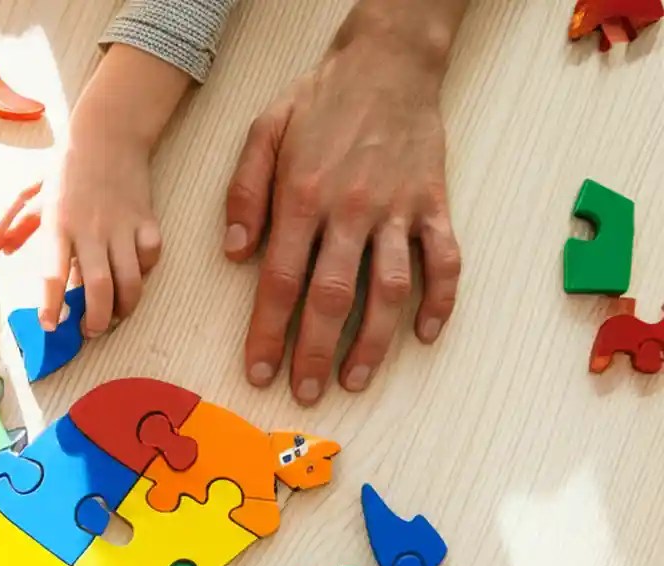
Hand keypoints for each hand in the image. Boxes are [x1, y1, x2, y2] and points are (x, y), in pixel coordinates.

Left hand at [0, 44, 181, 335]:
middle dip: (95, 320)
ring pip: (130, 280)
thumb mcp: (30, 194)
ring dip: (123, 307)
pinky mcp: (147, 222)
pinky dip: (144, 275)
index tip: (49, 326)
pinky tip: (133, 280)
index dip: (52, 305)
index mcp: (59, 224)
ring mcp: (123, 227)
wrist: (108, 135)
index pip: (53, 274)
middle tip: (88, 332)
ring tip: (113, 317)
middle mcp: (91, 230)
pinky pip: (150, 259)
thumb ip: (7, 224)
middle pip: (98, 287)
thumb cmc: (65, 167)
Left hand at [223, 27, 460, 405]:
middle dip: (314, 353)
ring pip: (390, 290)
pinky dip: (440, 301)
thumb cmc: (319, 100)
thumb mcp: (263, 130)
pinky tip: (424, 335)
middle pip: (331, 298)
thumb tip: (232, 252)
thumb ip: (244, 191)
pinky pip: (444, 261)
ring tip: (354, 379)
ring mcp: (396, 210)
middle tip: (305, 394)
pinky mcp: (434, 204)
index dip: (268, 333)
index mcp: (301, 197)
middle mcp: (349, 210)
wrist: (388, 61)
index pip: (280, 282)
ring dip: (374, 342)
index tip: (260, 372)